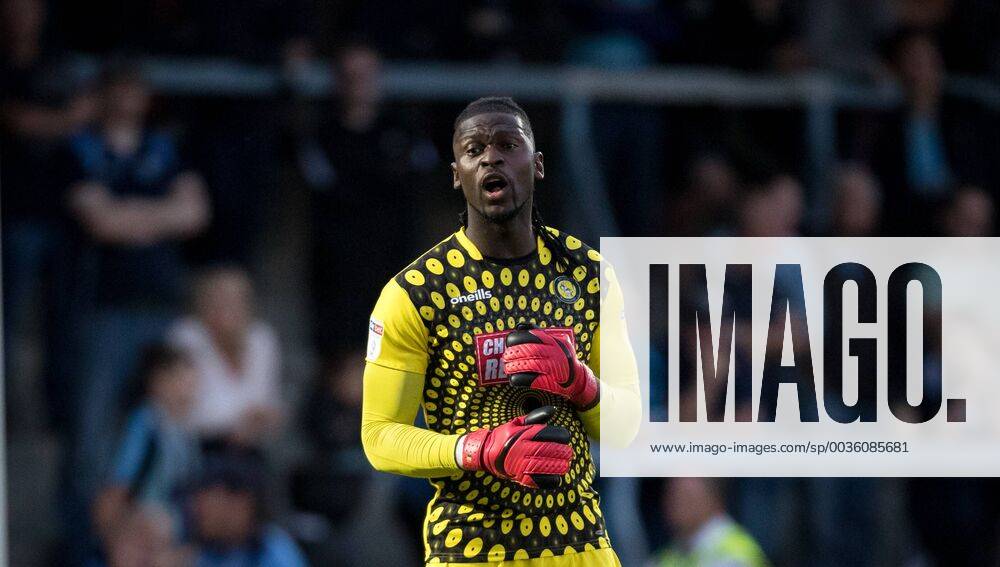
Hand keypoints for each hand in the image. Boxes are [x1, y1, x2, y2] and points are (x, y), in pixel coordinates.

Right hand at [457, 406, 571, 488]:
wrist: (485, 453)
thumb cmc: (504, 436)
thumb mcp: (517, 423)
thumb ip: (535, 417)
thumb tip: (553, 410)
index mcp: (523, 434)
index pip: (549, 434)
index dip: (561, 436)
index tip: (565, 437)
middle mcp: (523, 449)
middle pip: (550, 450)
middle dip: (563, 452)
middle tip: (568, 452)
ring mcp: (521, 464)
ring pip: (547, 466)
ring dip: (560, 466)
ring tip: (564, 464)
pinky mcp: (520, 477)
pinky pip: (539, 481)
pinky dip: (551, 480)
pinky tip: (556, 477)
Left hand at [502, 324, 598, 409]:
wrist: (577, 377)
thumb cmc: (562, 356)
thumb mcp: (555, 341)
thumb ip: (538, 332)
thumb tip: (519, 326)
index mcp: (555, 341)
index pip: (534, 335)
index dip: (518, 338)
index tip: (509, 341)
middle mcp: (556, 353)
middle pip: (531, 350)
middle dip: (515, 353)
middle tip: (506, 356)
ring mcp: (555, 368)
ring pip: (530, 365)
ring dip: (515, 367)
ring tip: (508, 367)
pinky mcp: (552, 383)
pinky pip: (532, 381)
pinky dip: (520, 380)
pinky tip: (513, 379)